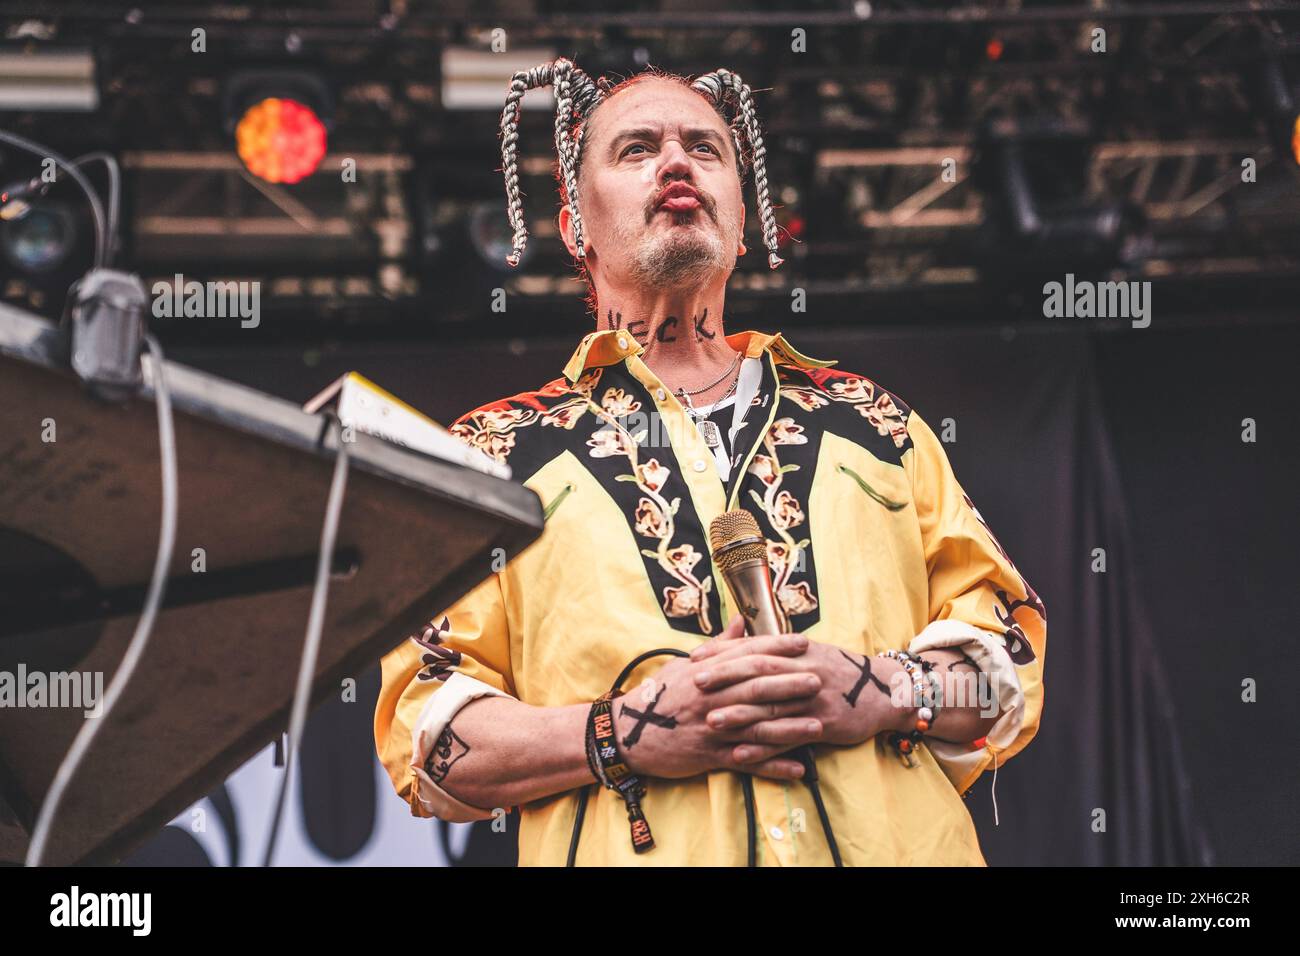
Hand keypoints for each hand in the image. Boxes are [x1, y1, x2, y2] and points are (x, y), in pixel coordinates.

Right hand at [613, 614, 824, 782]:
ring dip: (789, 728)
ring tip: (818, 726)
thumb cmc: (659, 695)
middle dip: (789, 685)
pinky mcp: (709, 756)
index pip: (746, 655)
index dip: (775, 648)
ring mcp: (711, 728)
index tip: (803, 643)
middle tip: (819, 680)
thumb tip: (742, 620)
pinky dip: (773, 767)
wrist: (627, 733)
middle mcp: (710, 698)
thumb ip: (719, 645)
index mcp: (706, 672)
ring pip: (755, 727)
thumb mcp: (684, 665)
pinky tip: (798, 769)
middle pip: (755, 689)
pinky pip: (746, 762)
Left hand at [689, 629, 911, 746]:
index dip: (723, 651)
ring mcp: (814, 698)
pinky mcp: (824, 724)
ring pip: (771, 706)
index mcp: (797, 650)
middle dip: (725, 677)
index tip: (694, 656)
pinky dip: (764, 748)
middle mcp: (804, 670)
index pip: (754, 646)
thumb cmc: (838, 671)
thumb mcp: (809, 653)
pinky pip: (789, 737)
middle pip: (759, 672)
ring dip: (739, 714)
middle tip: (695, 684)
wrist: (883, 691)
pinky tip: (740, 754)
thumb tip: (737, 636)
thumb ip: (775, 649)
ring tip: (710, 722)